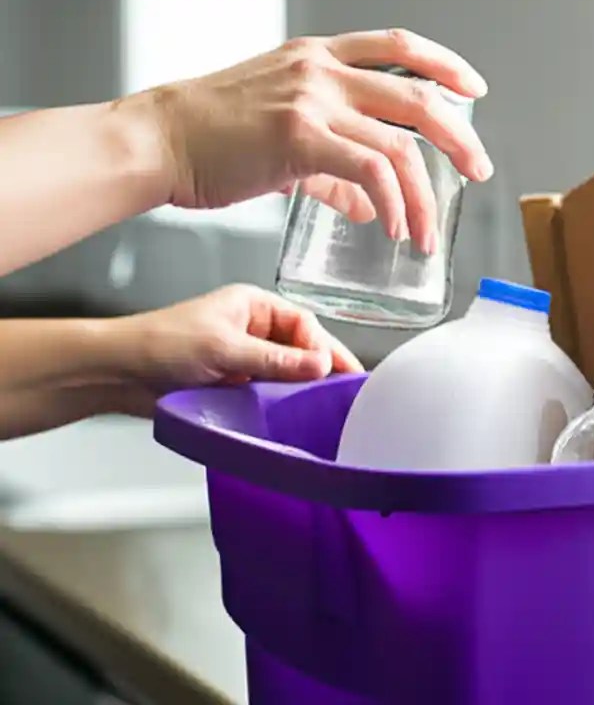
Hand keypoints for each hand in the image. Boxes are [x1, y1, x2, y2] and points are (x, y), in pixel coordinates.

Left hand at [108, 285, 362, 415]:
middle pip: (302, 348)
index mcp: (254, 306)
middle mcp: (254, 329)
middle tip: (345, 391)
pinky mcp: (236, 384)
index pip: (304, 324)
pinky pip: (270, 392)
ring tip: (326, 405)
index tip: (335, 372)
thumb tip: (321, 365)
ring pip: (288, 372)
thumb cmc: (163, 344)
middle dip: (321, 367)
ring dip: (302, 387)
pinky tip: (296, 414)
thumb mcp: (225, 348)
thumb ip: (276, 359)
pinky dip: (283, 402)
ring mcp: (246, 358)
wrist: (118, 373)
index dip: (323, 347)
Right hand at [141, 29, 491, 252]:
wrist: (158, 140)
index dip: (445, 64)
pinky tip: (393, 227)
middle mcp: (321, 70)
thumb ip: (332, 168)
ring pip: (400, 143)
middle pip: (418, 95)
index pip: (398, 44)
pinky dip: (393, 203)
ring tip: (428, 229)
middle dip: (460, 137)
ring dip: (426, 193)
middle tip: (478, 170)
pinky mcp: (298, 137)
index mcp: (319, 56)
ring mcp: (312, 100)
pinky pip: (369, 170)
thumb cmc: (211, 138)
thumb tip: (370, 204)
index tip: (474, 88)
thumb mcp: (282, 135)